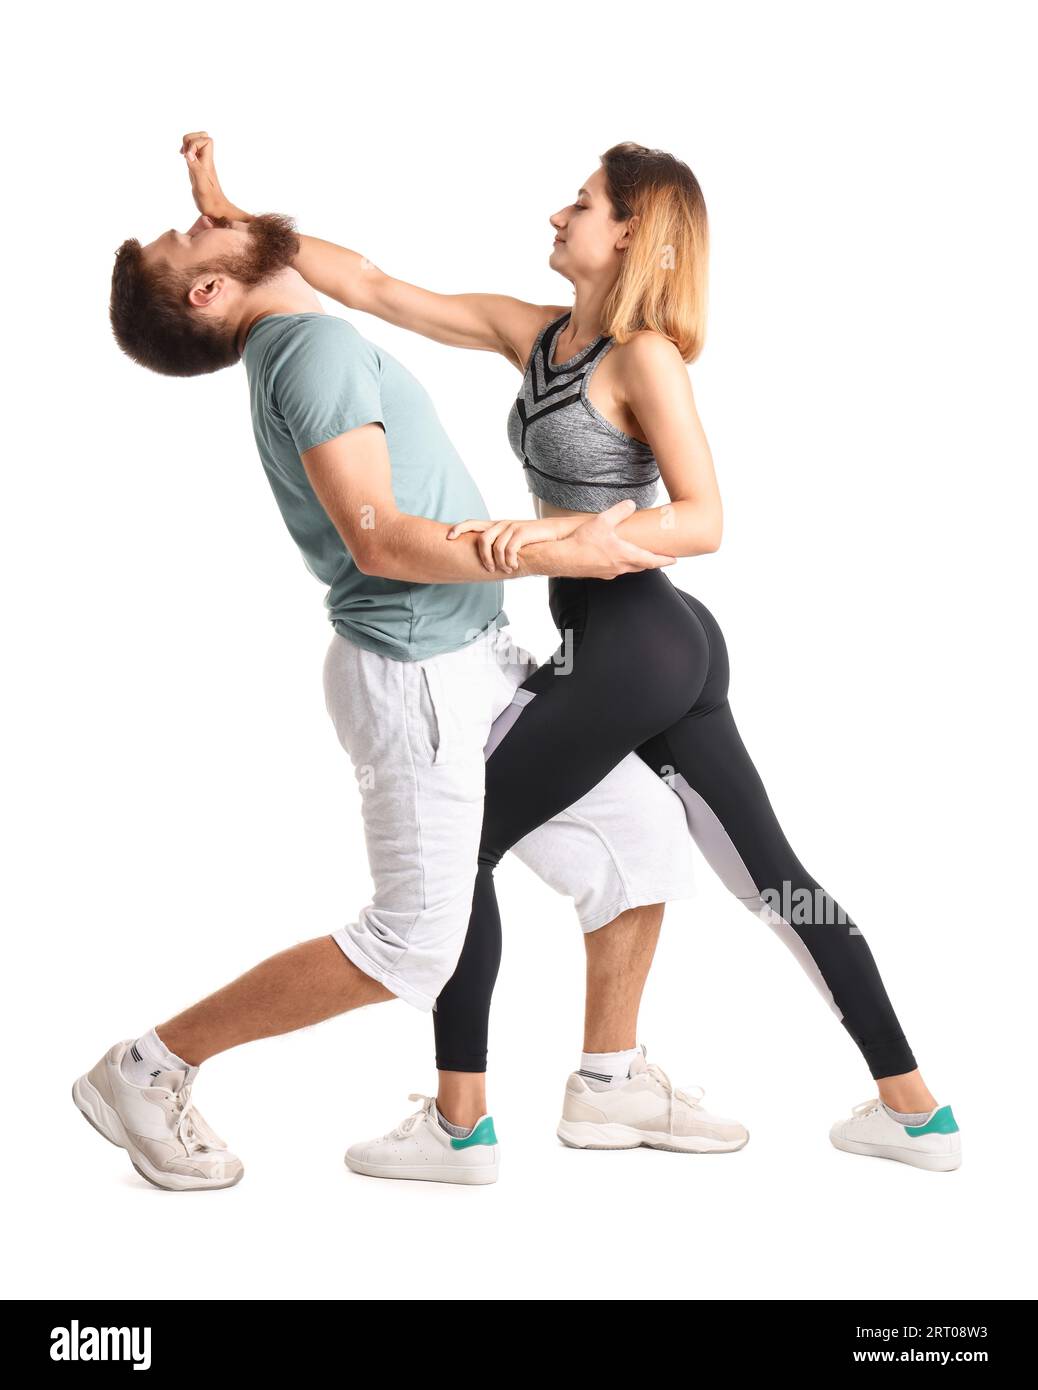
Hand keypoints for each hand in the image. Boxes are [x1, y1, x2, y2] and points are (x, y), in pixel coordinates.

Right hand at [179, 130, 240, 219]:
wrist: (217, 212)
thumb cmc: (210, 202)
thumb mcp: (201, 187)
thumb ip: (196, 169)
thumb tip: (188, 153)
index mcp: (208, 162)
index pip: (206, 140)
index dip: (195, 143)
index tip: (188, 156)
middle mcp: (206, 160)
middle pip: (202, 136)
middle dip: (190, 139)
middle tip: (185, 152)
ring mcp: (202, 164)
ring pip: (196, 143)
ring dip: (187, 144)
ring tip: (183, 154)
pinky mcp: (198, 169)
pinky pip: (193, 152)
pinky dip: (187, 151)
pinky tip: (184, 159)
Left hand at [446, 515, 575, 571]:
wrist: (553, 534)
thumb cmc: (532, 541)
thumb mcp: (512, 542)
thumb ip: (498, 547)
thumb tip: (484, 562)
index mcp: (496, 526)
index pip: (472, 523)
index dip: (458, 528)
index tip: (448, 537)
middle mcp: (501, 524)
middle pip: (481, 538)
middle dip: (482, 557)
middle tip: (488, 570)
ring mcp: (511, 527)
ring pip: (495, 547)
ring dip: (499, 563)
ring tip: (507, 570)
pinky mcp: (521, 531)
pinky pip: (508, 549)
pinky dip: (509, 561)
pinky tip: (514, 567)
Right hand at [554, 499, 676, 578]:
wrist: (562, 558)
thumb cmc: (582, 542)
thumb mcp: (603, 521)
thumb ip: (619, 512)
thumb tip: (631, 504)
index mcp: (625, 555)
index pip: (651, 560)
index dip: (664, 560)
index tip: (674, 560)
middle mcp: (620, 566)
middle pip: (642, 566)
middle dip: (652, 561)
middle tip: (661, 557)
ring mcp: (610, 572)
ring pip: (629, 568)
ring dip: (637, 563)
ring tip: (641, 556)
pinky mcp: (600, 573)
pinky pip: (616, 569)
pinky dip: (622, 563)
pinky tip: (616, 556)